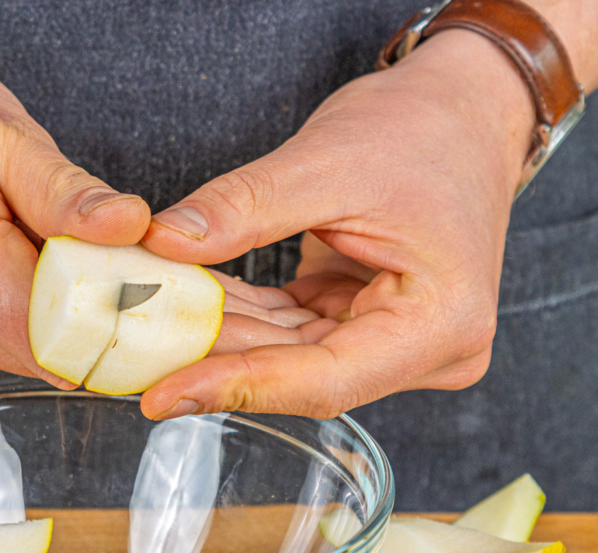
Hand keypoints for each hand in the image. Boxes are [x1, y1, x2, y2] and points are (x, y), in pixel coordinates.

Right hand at [0, 2, 149, 381]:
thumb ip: (67, 194)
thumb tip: (135, 233)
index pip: (60, 336)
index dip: (124, 333)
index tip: (169, 318)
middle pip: (42, 356)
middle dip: (99, 329)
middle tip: (139, 289)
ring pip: (13, 356)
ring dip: (56, 326)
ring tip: (70, 268)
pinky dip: (13, 320)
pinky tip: (15, 274)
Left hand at [139, 31, 536, 419]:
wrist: (462, 112)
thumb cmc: (424, 128)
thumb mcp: (329, 161)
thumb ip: (244, 208)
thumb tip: (164, 245)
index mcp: (441, 324)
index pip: (323, 380)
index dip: (238, 388)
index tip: (165, 395)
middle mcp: (426, 350)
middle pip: (300, 374)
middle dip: (215, 358)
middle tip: (135, 351)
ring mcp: (394, 342)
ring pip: (287, 355)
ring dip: (220, 335)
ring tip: (147, 322)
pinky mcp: (365, 325)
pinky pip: (289, 330)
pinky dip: (240, 315)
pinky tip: (188, 300)